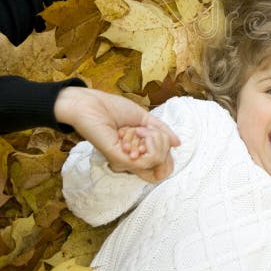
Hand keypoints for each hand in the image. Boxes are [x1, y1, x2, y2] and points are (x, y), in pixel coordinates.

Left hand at [54, 87, 179, 179]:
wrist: (92, 105)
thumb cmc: (113, 109)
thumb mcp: (144, 118)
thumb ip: (161, 131)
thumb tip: (177, 143)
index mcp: (137, 152)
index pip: (162, 164)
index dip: (168, 154)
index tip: (161, 136)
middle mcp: (132, 160)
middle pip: (164, 163)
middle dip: (161, 140)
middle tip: (142, 129)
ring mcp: (126, 162)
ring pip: (157, 159)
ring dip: (152, 138)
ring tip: (132, 129)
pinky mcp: (121, 160)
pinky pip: (148, 159)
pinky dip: (146, 140)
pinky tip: (132, 131)